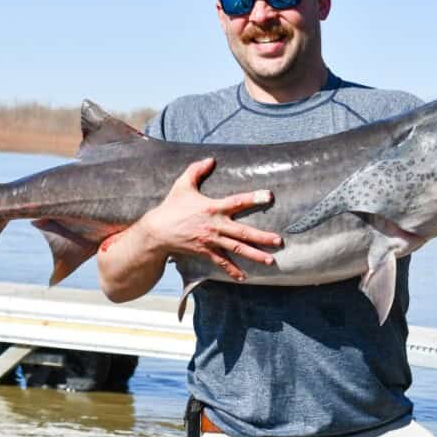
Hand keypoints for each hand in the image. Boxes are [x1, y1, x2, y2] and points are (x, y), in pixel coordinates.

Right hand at [116, 158, 281, 281]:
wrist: (157, 232)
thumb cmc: (172, 207)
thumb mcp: (182, 185)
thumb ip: (196, 170)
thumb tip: (211, 159)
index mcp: (213, 208)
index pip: (237, 201)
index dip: (253, 198)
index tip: (269, 196)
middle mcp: (215, 225)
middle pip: (243, 232)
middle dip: (262, 237)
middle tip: (279, 241)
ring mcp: (211, 241)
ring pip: (237, 249)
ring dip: (255, 255)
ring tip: (271, 260)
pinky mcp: (205, 252)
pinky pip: (221, 262)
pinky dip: (232, 270)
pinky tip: (244, 277)